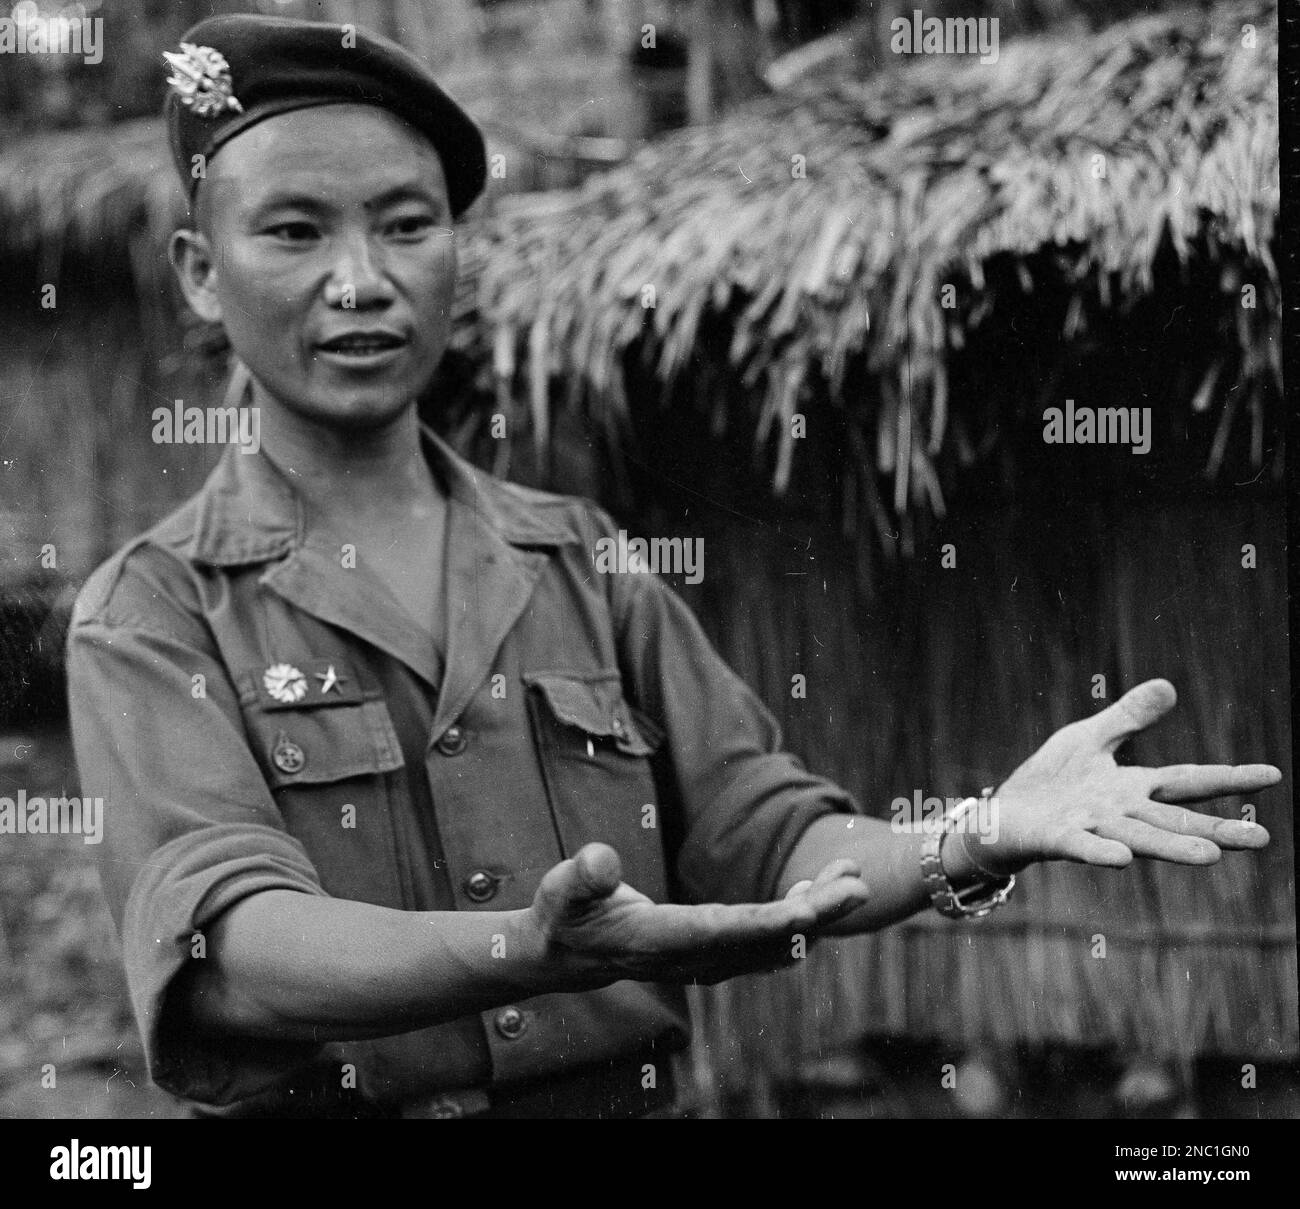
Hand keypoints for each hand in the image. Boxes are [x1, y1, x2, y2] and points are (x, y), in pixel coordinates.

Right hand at [523, 842, 869, 987]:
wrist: (567, 951)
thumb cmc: (564, 912)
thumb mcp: (562, 889)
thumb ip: (583, 875)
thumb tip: (602, 860)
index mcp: (657, 940)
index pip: (720, 934)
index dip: (766, 925)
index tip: (810, 914)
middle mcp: (690, 958)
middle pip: (762, 940)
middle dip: (814, 916)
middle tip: (858, 887)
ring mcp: (704, 959)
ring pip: (772, 942)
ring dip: (816, 914)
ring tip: (851, 876)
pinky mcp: (712, 951)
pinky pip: (765, 939)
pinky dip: (797, 917)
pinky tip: (820, 892)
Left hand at [975, 679, 1277, 874]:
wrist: (1002, 816)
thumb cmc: (1050, 781)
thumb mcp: (1089, 739)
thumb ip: (1128, 718)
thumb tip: (1168, 685)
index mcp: (1131, 788)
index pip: (1187, 781)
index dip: (1228, 778)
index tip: (1273, 774)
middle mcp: (1120, 813)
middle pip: (1174, 821)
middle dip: (1217, 831)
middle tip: (1262, 839)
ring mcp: (1090, 828)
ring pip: (1138, 838)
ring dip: (1172, 848)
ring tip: (1210, 855)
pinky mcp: (1057, 838)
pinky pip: (1082, 846)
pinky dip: (1101, 852)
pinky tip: (1122, 859)